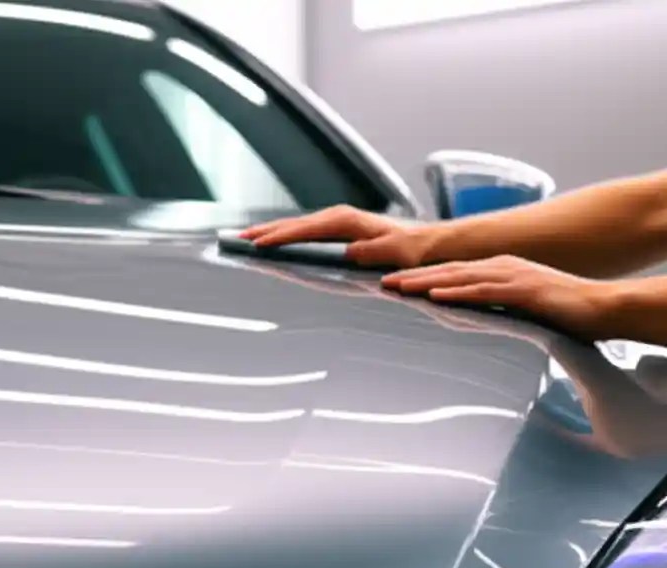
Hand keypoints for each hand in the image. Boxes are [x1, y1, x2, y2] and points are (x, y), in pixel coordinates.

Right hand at [240, 205, 439, 268]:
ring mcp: (338, 220)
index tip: (260, 243)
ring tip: (246, 238)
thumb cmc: (414, 250)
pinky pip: (305, 230)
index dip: (282, 236)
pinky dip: (285, 233)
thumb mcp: (398, 252)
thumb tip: (349, 251)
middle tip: (237, 238)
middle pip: (295, 223)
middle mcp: (341, 216)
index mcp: (349, 221)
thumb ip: (374, 250)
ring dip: (271, 231)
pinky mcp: (338, 228)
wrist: (429, 241)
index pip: (307, 229)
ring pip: (297, 225)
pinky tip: (273, 240)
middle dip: (265, 230)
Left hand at [381, 255, 618, 340]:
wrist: (606, 308)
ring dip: (425, 281)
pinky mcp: (525, 291)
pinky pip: (484, 291)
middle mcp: (503, 267)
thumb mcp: (525, 309)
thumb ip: (500, 310)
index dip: (421, 276)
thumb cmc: (568, 314)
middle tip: (380, 281)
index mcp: (501, 271)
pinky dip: (457, 292)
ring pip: (459, 277)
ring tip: (396, 286)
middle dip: (412, 276)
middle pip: (448, 271)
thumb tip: (477, 322)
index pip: (452, 273)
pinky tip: (436, 295)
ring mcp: (514, 276)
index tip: (393, 282)